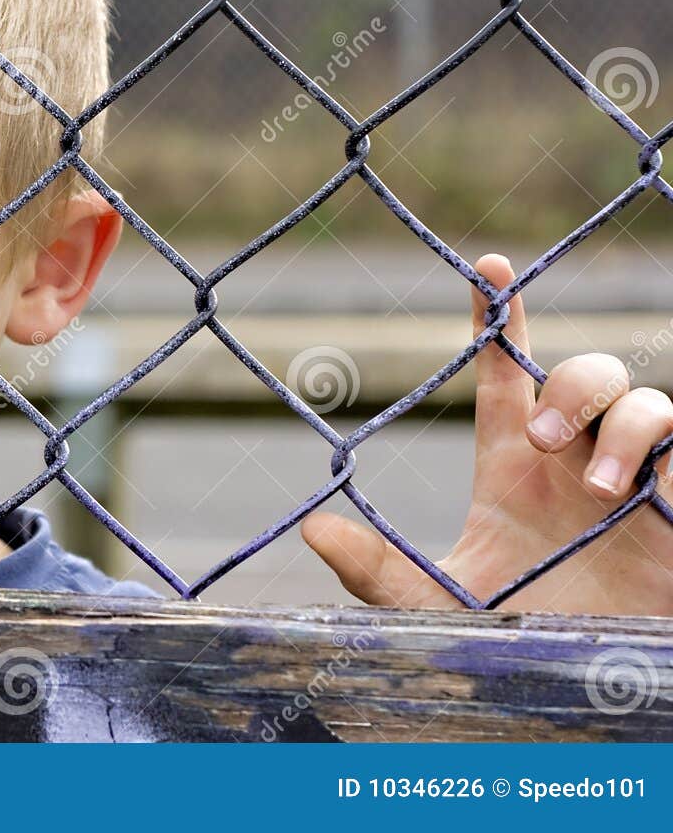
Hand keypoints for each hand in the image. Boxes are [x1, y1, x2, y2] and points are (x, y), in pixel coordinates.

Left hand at [302, 252, 672, 615]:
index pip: (504, 376)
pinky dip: (663, 451)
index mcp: (513, 466)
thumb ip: (376, 571)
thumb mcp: (435, 605)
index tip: (489, 266)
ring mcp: (633, 479)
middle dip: (568, 387)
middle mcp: (574, 460)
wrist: (580, 684)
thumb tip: (312, 528)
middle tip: (544, 440)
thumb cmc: (512, 636)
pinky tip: (641, 491)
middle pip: (583, 376)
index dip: (499, 318)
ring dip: (625, 428)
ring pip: (645, 400)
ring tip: (596, 487)